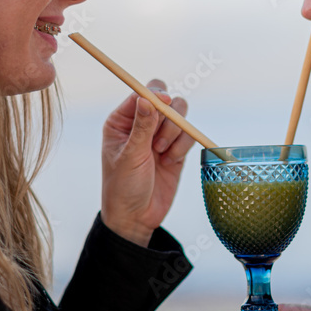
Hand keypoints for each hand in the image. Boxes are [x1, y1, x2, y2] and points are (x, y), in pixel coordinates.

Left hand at [101, 80, 194, 245]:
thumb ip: (142, 126)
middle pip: (165, 99)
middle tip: (159, 139)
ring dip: (174, 133)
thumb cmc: (123, 187)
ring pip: (180, 115)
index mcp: (121, 121)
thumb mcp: (130, 156)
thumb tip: (147, 97)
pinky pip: (188, 134)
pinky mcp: (176, 148)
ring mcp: (160, 135)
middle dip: (168, 117)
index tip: (164, 103)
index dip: (155, 95)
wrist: (136, 217)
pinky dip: (182, 146)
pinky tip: (169, 162)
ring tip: (161, 153)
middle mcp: (141, 124)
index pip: (141, 94)